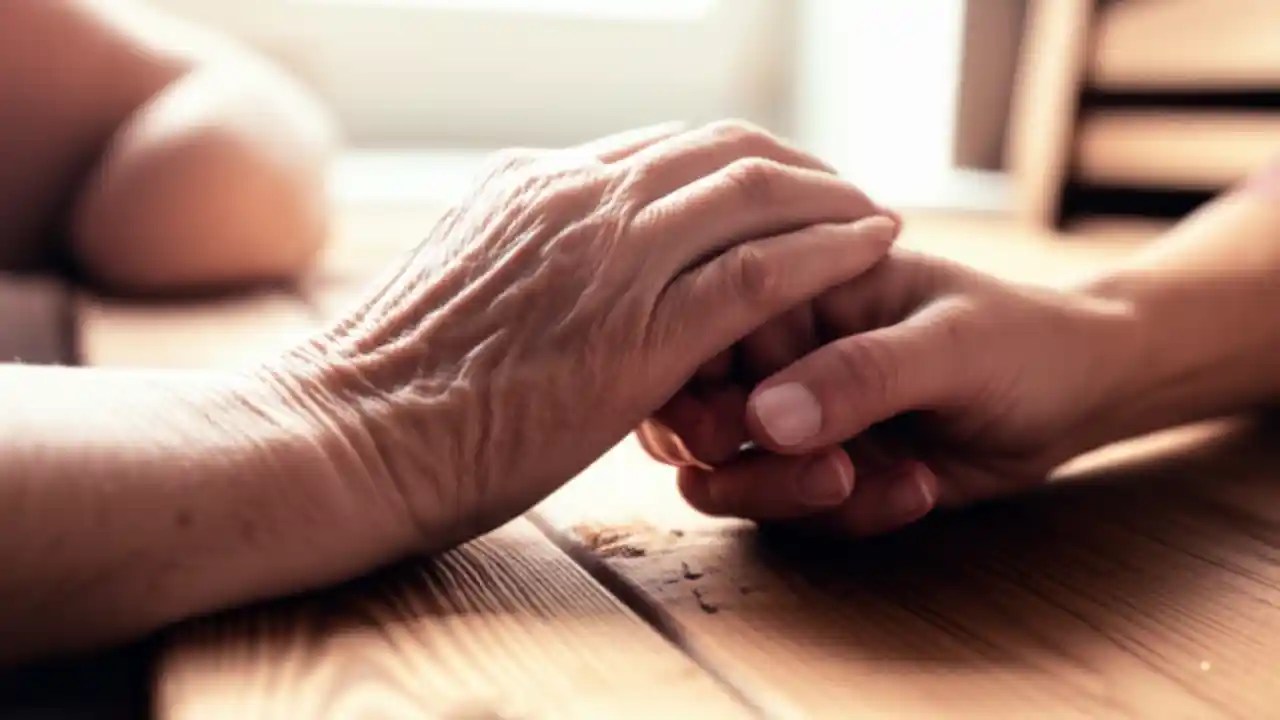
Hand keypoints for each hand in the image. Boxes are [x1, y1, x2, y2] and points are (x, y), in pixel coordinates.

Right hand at [268, 121, 898, 552]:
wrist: (344, 438)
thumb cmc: (388, 391)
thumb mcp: (459, 291)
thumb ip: (521, 263)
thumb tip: (555, 274)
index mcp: (531, 185)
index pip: (663, 150)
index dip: (735, 166)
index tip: (779, 190)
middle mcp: (577, 198)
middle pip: (721, 150)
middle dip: (796, 169)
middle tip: (846, 195)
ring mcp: (610, 256)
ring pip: (754, 193)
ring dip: (829, 199)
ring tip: (876, 218)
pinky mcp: (639, 331)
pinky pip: (759, 268)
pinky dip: (827, 250)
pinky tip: (872, 249)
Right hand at [640, 249, 1139, 535]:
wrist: (1078, 395)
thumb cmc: (1023, 341)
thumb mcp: (951, 346)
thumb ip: (859, 375)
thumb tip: (762, 421)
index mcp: (802, 286)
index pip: (711, 334)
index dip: (704, 390)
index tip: (731, 434)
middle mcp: (786, 351)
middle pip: (704, 417)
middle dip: (751, 465)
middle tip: (827, 477)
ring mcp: (801, 415)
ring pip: (736, 476)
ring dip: (794, 498)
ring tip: (866, 485)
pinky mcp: (824, 467)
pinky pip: (796, 511)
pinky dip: (850, 516)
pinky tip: (917, 490)